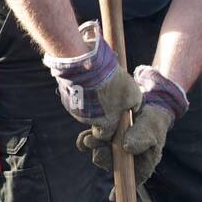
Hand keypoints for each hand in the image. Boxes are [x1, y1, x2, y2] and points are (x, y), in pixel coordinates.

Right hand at [43, 21, 141, 147]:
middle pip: (94, 121)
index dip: (109, 129)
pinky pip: (75, 99)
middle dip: (100, 112)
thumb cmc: (113, 83)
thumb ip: (135, 107)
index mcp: (105, 123)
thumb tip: (135, 112)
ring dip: (90, 101)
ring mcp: (74, 110)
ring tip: (98, 86)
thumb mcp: (133, 95)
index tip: (112, 118)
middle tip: (106, 97)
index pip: (104, 135)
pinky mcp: (65, 98)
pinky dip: (80, 93)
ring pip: (84, 109)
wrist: (87, 66)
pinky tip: (87, 82)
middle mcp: (88, 120)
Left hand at [87, 65, 188, 191]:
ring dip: (95, 146)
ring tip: (90, 137)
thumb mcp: (152, 125)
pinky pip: (93, 146)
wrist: (147, 106)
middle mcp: (127, 160)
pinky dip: (86, 142)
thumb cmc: (154, 120)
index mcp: (143, 162)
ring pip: (101, 156)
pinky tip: (83, 140)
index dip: (122, 188)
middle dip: (102, 157)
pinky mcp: (105, 142)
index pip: (133, 178)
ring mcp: (115, 152)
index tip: (112, 197)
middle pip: (112, 166)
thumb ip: (143, 135)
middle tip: (96, 143)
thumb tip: (127, 148)